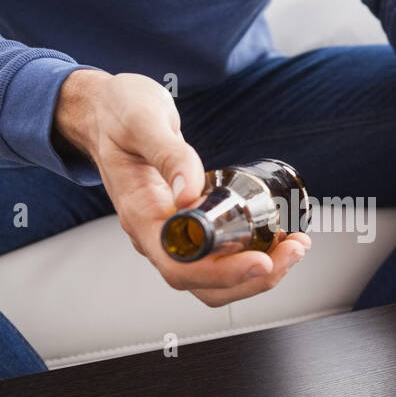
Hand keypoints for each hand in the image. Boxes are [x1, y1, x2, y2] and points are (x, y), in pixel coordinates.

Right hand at [54, 70, 309, 305]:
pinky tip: (275, 237)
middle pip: (204, 284)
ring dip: (257, 272)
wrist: (103, 111)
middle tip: (291, 252)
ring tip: (292, 248)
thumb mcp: (143, 121)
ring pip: (214, 277)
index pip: (181, 266)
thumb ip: (168, 155)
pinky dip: (250, 254)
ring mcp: (171, 233)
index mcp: (140, 215)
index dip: (223, 273)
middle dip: (253, 277)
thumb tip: (189, 194)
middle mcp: (155, 234)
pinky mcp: (187, 226)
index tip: (260, 260)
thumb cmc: (117, 115)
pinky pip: (218, 256)